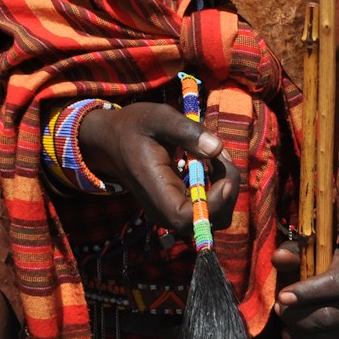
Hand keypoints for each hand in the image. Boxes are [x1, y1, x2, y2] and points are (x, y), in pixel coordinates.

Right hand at [75, 102, 239, 236]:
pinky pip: (208, 208)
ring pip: (214, 217)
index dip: (214, 203)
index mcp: (155, 190)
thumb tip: (217, 148)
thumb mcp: (158, 118)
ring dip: (226, 188)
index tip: (224, 176)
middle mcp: (163, 210)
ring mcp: (171, 212)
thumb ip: (186, 131)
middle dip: (228, 190)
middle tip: (221, 156)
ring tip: (215, 158)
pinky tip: (209, 165)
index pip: (187, 217)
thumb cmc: (133, 127)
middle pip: (210, 220)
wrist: (111, 141)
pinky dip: (218, 188)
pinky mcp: (178, 207)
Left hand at [273, 242, 338, 338]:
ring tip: (285, 324)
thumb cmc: (315, 262)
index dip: (308, 292)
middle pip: (332, 316)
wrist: (335, 277)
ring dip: (302, 334)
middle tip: (279, 310)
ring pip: (333, 338)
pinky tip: (292, 336)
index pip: (337, 283)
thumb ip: (292, 252)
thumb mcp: (304, 251)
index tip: (282, 297)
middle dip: (299, 317)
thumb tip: (280, 257)